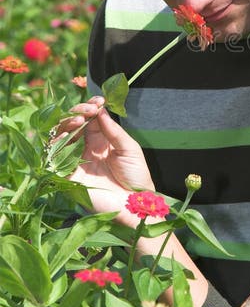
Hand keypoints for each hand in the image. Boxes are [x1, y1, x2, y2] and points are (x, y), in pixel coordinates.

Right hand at [59, 97, 154, 217]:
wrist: (134, 205)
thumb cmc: (136, 177)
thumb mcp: (129, 148)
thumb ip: (113, 131)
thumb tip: (100, 110)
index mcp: (101, 142)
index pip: (89, 120)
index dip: (91, 108)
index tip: (99, 101)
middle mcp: (85, 149)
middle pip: (72, 125)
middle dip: (78, 112)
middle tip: (90, 109)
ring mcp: (76, 161)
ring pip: (61, 137)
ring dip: (68, 124)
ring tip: (80, 119)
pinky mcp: (68, 176)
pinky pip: (56, 157)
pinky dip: (59, 143)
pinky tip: (69, 135)